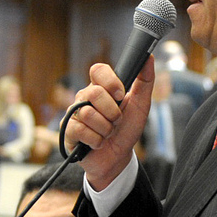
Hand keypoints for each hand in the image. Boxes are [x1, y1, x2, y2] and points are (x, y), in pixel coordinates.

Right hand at [65, 57, 155, 190]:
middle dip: (112, 112)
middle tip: (116, 121)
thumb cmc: (126, 130)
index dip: (110, 81)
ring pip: (88, 113)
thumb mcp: (141, 106)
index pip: (98, 70)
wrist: (118, 158)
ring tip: (107, 133)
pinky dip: (96, 140)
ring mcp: (74, 114)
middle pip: (94, 93)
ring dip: (105, 129)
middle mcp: (85, 98)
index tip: (121, 95)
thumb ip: (145, 82)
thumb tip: (149, 58)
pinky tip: (97, 143)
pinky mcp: (68, 131)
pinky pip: (81, 130)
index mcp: (101, 88)